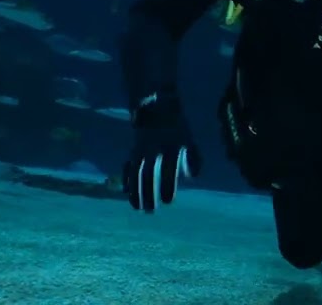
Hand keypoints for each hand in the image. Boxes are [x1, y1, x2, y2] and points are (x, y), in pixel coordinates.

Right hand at [122, 94, 200, 212]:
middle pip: (149, 175)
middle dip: (149, 193)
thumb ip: (193, 158)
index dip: (167, 186)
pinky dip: (127, 181)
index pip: (168, 170)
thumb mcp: (189, 140)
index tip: (168, 201)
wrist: (156, 110)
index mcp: (171, 148)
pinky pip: (128, 168)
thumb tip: (192, 176)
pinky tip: (127, 194)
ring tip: (139, 208)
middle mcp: (154, 150)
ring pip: (136, 174)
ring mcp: (141, 151)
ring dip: (136, 192)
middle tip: (151, 210)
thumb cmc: (178, 129)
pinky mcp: (133, 151)